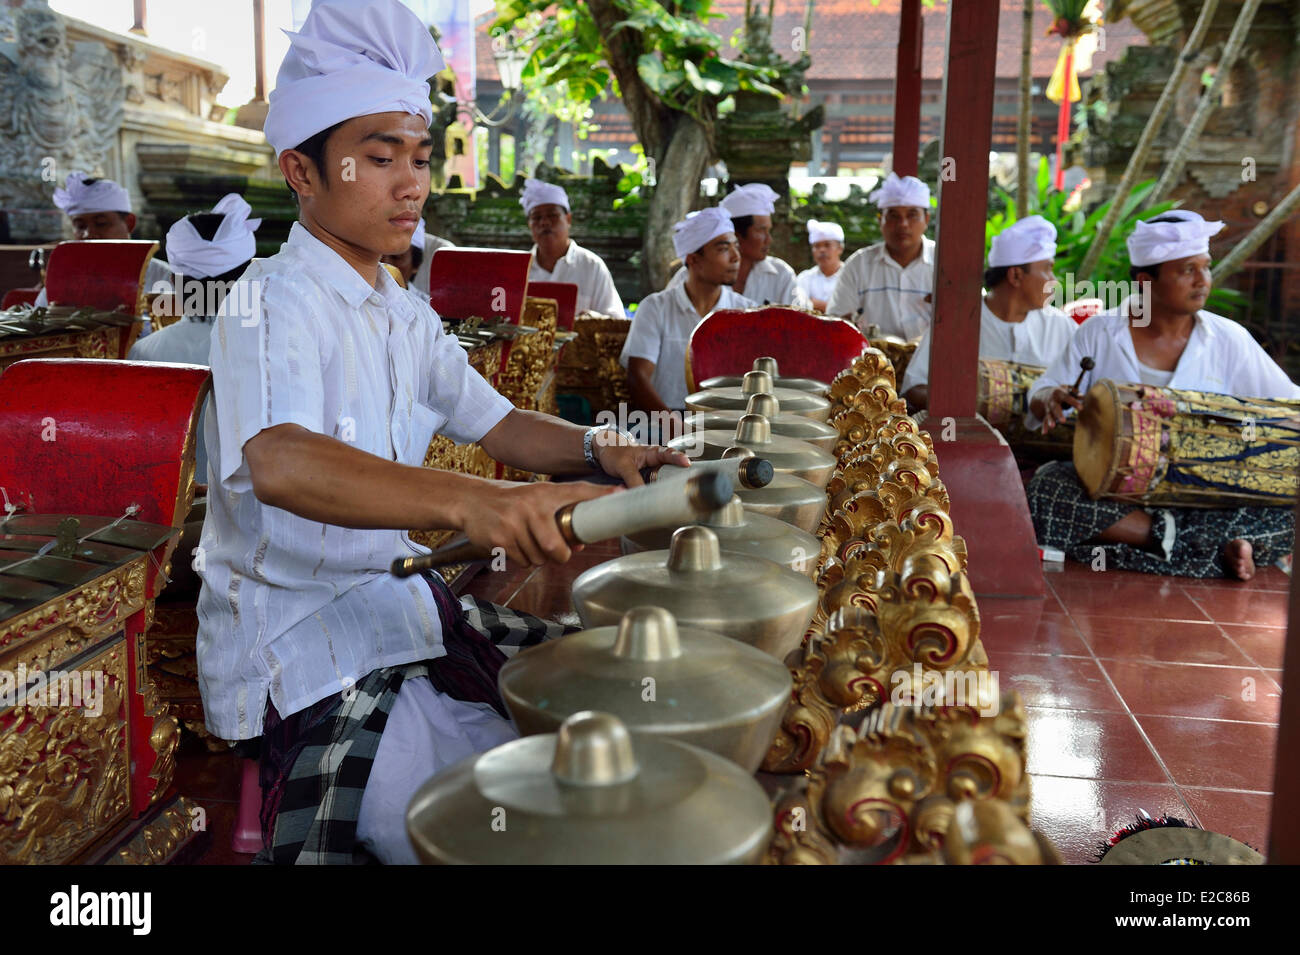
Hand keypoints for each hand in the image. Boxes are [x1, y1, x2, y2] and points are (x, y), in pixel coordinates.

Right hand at [457, 480, 615, 566]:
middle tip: (557, 552)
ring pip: (539, 558)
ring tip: (527, 541)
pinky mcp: (500, 538)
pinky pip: (521, 561)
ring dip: (536, 557)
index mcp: (545, 493)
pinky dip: (520, 558)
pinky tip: (512, 544)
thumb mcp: (535, 499)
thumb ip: (558, 515)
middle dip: (560, 555)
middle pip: (557, 547)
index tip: (622, 494)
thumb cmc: (510, 502)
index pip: (578, 492)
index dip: (600, 495)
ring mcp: (515, 523)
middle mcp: (532, 506)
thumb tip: (581, 543)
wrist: (470, 500)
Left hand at [595, 430, 690, 486]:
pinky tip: (667, 500)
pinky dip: (661, 492)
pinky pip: (657, 487)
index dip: (678, 458)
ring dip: (672, 484)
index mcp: (651, 452)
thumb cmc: (614, 453)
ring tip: (681, 492)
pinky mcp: (648, 481)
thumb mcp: (623, 467)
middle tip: (691, 480)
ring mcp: (653, 471)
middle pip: (673, 468)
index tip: (687, 463)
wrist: (604, 453)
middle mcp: (655, 461)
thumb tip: (640, 495)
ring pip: (666, 478)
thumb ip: (632, 480)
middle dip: (683, 473)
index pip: (668, 454)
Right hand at [1040, 387, 1082, 433]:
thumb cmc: (1062, 392)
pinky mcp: (1046, 414)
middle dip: (1059, 414)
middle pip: (1055, 408)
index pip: (1067, 397)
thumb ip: (1076, 393)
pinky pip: (1044, 421)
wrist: (1045, 393)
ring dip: (1050, 421)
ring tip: (1052, 427)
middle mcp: (1052, 401)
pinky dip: (1044, 427)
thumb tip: (1083, 397)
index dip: (1074, 403)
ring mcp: (1048, 408)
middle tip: (1063, 421)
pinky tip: (1044, 433)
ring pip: (1049, 415)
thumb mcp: (1068, 389)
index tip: (1081, 408)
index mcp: (1058, 393)